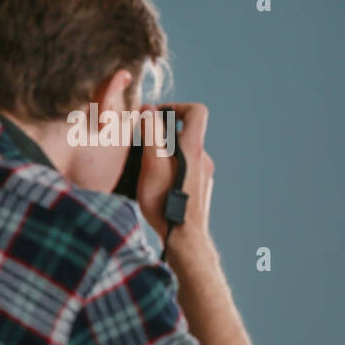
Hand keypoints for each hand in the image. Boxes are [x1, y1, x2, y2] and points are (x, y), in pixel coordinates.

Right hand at [135, 102, 214, 248]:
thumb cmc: (165, 201)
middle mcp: (203, 159)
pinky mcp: (199, 189)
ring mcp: (203, 175)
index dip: (176, 107)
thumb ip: (152, 133)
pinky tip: (156, 182)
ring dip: (164, 151)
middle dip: (162, 131)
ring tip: (145, 164)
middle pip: (186, 132)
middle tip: (141, 141)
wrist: (183, 238)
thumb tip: (149, 110)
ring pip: (183, 152)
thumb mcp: (152, 163)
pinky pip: (185, 169)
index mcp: (193, 148)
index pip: (196, 112)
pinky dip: (170, 168)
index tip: (156, 117)